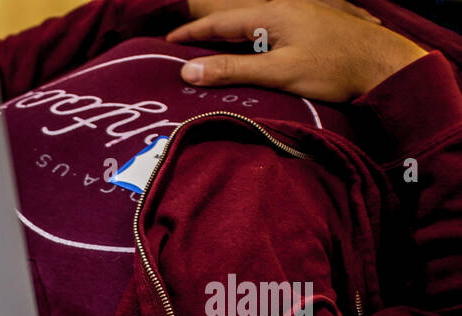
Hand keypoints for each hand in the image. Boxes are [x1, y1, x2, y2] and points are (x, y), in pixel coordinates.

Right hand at [169, 0, 427, 100]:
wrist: (384, 65)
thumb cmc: (333, 68)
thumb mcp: (279, 72)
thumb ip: (233, 70)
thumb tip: (189, 70)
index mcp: (272, 13)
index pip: (220, 22)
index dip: (191, 33)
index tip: (166, 42)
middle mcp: (284, 7)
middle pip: (236, 19)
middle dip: (208, 32)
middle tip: (183, 46)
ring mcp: (302, 13)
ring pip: (255, 23)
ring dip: (230, 36)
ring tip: (211, 49)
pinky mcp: (314, 25)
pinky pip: (272, 28)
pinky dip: (252, 39)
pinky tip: (252, 48)